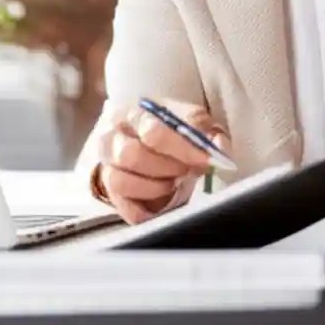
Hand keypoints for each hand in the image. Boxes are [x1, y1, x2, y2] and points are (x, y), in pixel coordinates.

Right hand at [95, 98, 230, 223]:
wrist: (144, 141)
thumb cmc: (170, 130)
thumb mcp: (190, 120)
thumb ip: (205, 129)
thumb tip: (218, 146)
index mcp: (135, 114)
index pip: (153, 132)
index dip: (182, 149)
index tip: (205, 159)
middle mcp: (112, 138)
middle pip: (132, 155)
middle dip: (167, 168)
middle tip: (187, 171)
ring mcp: (106, 165)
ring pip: (121, 182)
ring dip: (155, 187)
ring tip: (174, 182)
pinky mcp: (109, 193)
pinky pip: (123, 207)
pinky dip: (145, 211)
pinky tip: (163, 202)